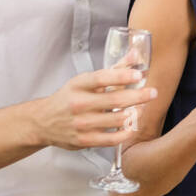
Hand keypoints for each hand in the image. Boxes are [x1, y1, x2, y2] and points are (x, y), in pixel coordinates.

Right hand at [34, 65, 157, 150]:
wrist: (43, 122)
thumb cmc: (69, 98)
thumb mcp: (85, 81)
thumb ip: (113, 69)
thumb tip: (136, 55)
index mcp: (78, 85)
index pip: (101, 78)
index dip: (121, 75)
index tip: (138, 74)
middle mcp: (78, 104)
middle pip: (114, 100)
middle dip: (138, 96)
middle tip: (153, 92)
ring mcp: (81, 124)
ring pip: (116, 120)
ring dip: (135, 114)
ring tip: (142, 108)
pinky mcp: (85, 140)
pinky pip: (111, 139)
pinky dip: (126, 133)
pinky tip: (132, 126)